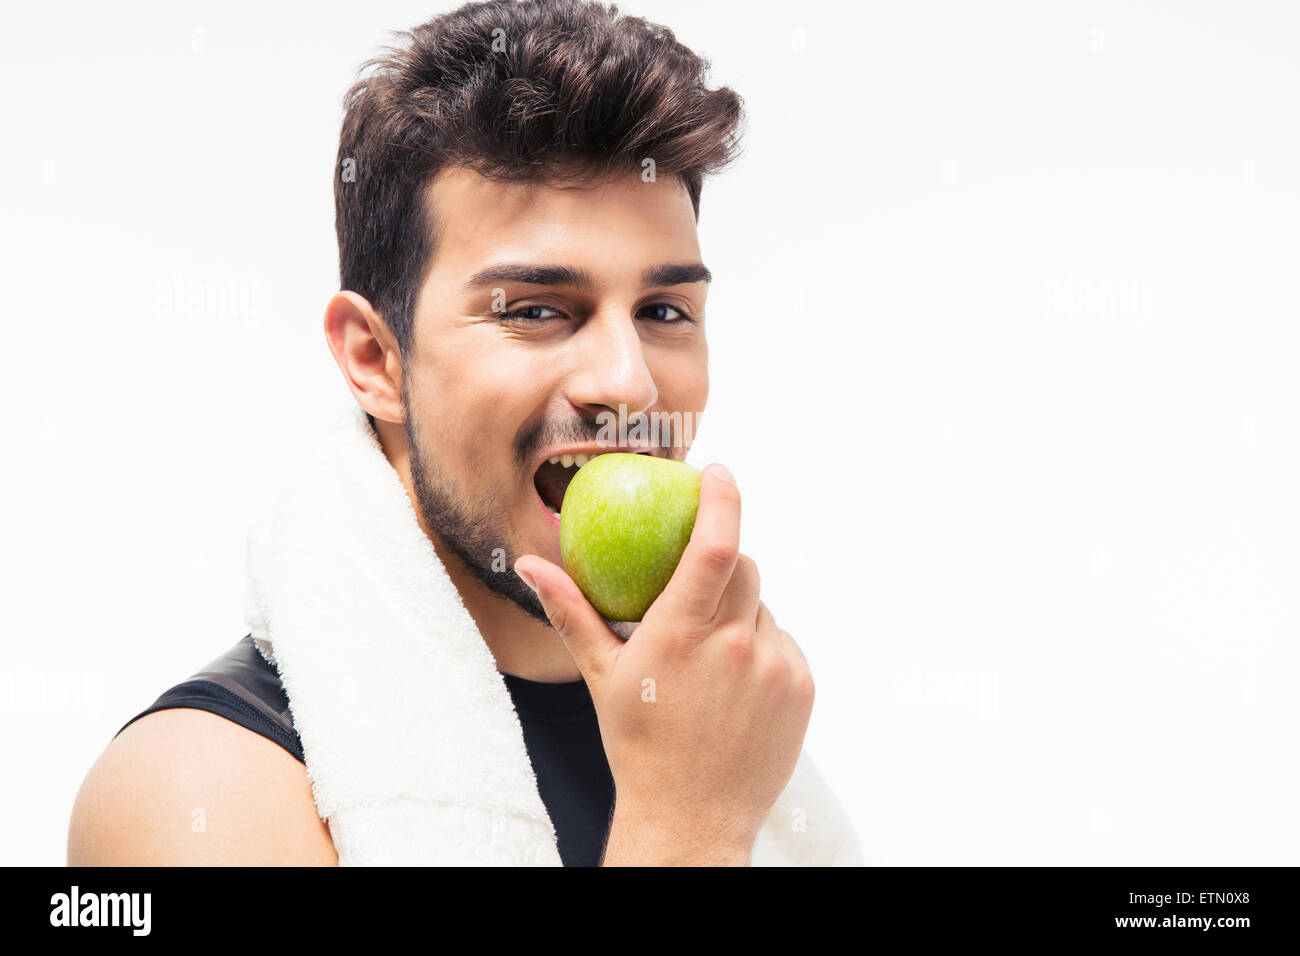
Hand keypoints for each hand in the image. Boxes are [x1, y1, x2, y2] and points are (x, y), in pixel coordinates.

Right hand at [514, 463, 814, 864]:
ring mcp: (774, 667)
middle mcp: (734, 646)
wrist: (691, 819)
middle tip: (697, 590)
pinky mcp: (801, 687)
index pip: (714, 545)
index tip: (716, 471)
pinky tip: (734, 689)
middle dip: (723, 563)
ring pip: (762, 607)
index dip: (722, 498)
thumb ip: (571, 612)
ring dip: (739, 616)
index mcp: (680, 636)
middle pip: (743, 566)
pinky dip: (761, 649)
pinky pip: (783, 643)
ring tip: (709, 663)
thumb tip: (528, 564)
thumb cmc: (638, 744)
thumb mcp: (600, 676)